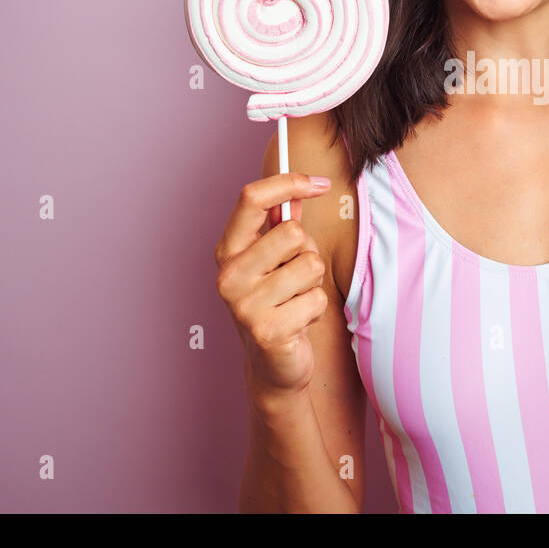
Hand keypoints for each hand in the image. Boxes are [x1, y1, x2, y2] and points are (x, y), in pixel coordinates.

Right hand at [213, 172, 332, 401]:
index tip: (320, 184)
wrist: (272, 364)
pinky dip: (316, 309)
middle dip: (309, 251)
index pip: (251, 198)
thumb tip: (300, 192)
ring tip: (297, 300)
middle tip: (298, 275)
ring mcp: (245, 305)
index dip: (289, 183)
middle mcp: (229, 275)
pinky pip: (316, 298)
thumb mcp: (276, 260)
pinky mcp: (268, 331)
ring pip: (311, 265)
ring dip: (314, 283)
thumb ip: (283, 225)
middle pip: (293, 232)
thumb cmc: (277, 302)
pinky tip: (299, 321)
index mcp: (228, 251)